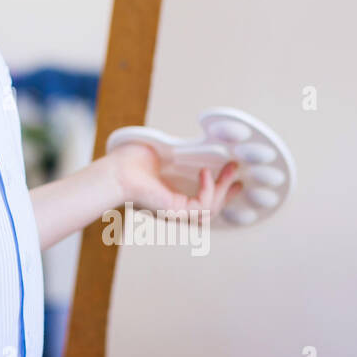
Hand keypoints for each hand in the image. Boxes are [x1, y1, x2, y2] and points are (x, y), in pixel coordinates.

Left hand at [111, 142, 242, 218]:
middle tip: (240, 175)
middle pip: (213, 206)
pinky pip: (203, 205)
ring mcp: (177, 212)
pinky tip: (205, 172)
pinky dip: (208, 188)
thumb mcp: (163, 155)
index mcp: (174, 196)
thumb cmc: (130, 162)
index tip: (235, 178)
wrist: (116, 172)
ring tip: (230, 168)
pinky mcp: (177, 212)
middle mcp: (177, 207)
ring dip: (224, 187)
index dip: (222, 190)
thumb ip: (180, 154)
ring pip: (212, 208)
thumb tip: (196, 144)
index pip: (204, 198)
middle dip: (229, 190)